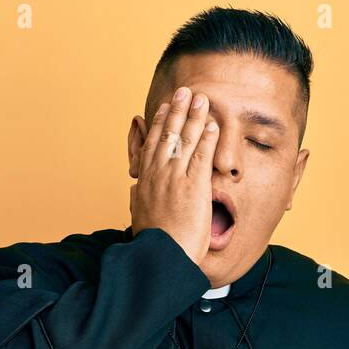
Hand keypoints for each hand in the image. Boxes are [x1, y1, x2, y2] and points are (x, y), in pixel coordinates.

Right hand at [129, 85, 219, 264]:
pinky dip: (207, 138)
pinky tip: (213, 124)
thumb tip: (135, 190)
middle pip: (168, 134)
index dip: (158, 123)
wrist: (162, 257)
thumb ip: (138, 199)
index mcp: (146, 180)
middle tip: (184, 92)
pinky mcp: (194, 186)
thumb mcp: (139, 215)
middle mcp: (158, 174)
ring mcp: (175, 178)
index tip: (163, 108)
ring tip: (201, 98)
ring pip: (184, 140)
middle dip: (177, 110)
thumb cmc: (153, 242)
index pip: (152, 144)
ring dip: (194, 116)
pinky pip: (201, 156)